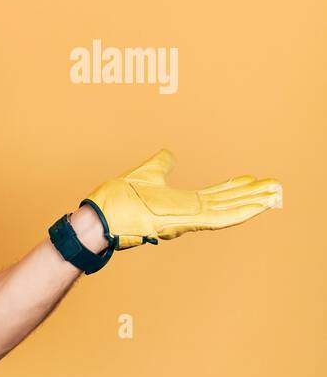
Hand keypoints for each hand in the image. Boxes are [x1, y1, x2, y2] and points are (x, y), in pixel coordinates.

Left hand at [81, 148, 281, 249]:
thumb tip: (169, 154)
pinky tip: (257, 206)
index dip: (233, 188)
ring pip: (227, 211)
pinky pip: (217, 218)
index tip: (250, 180)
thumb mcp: (146, 174)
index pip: (214, 195)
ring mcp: (187, 219)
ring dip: (251, 203)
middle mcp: (187, 213)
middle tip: (274, 188)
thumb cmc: (118, 200)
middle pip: (226, 203)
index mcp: (179, 203)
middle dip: (250, 196)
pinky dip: (238, 212)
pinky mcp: (183, 222)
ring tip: (274, 196)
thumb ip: (160, 165)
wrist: (102, 216)